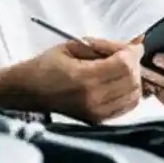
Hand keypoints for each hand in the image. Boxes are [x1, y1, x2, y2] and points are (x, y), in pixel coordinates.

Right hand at [15, 37, 144, 123]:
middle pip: (132, 80)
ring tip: (120, 69)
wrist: (28, 91)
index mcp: (83, 78)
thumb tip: (136, 42)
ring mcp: (96, 113)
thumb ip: (104, 45)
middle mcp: (93, 99)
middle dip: (134, 64)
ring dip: (134, 79)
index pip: (124, 65)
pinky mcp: (98, 120)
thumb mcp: (71, 46)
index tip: (131, 44)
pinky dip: (129, 93)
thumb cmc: (46, 65)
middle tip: (124, 54)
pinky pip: (127, 106)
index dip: (131, 52)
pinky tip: (118, 83)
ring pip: (135, 96)